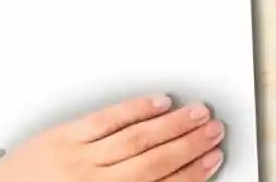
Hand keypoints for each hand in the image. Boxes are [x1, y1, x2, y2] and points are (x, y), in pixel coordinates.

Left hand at [0, 95, 224, 181]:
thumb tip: (165, 180)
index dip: (192, 172)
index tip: (212, 160)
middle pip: (155, 158)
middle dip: (190, 143)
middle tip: (213, 130)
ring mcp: (79, 158)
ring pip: (137, 138)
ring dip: (173, 124)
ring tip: (197, 113)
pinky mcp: (62, 138)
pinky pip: (105, 119)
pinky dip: (134, 109)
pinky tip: (156, 102)